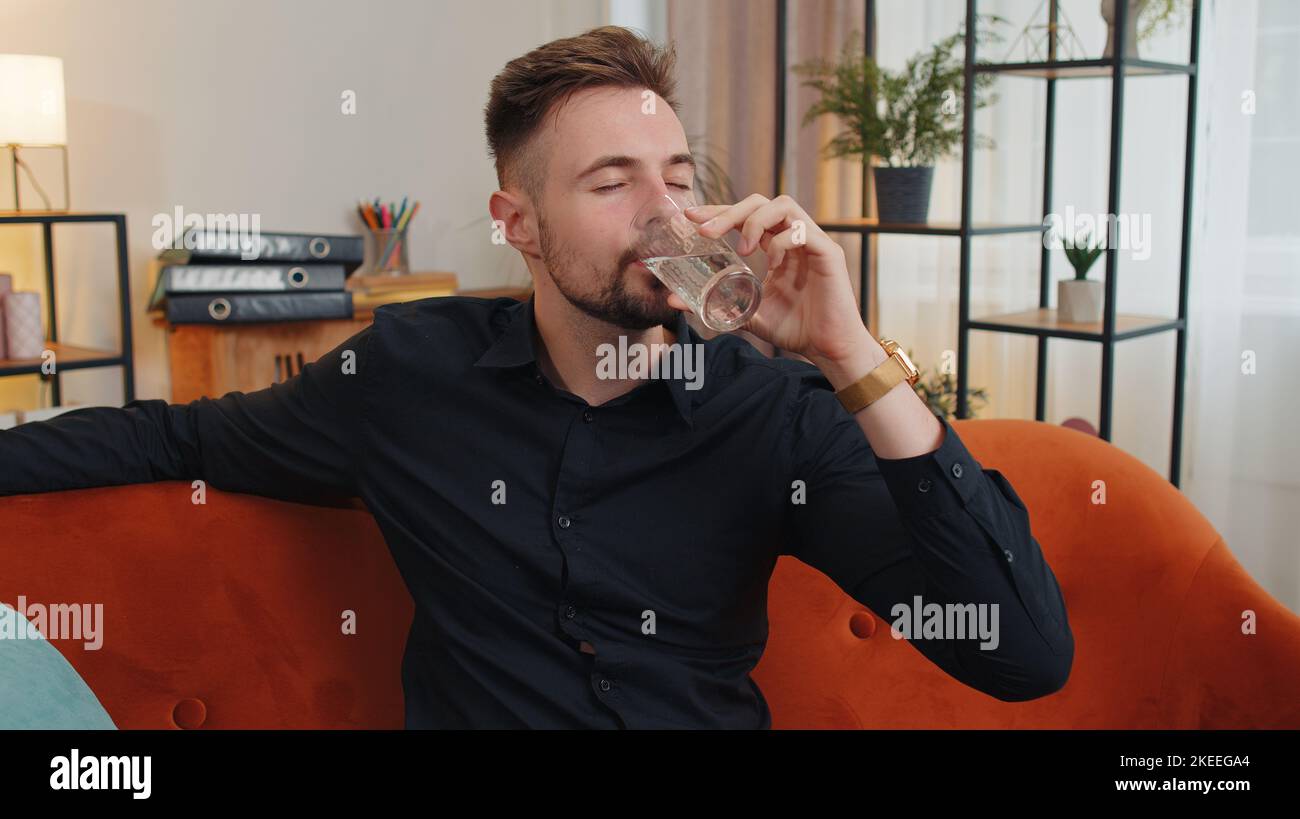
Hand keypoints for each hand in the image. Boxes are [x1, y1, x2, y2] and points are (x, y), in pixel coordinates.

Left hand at [676, 194, 873, 366]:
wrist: (828, 349)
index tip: (690, 218)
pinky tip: (773, 263)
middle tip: (704, 231)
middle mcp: (793, 238)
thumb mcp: (747, 315)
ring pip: (784, 205)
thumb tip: (673, 302)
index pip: (746, 216)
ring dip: (756, 222)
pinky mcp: (829, 253)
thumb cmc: (795, 329)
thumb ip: (716, 306)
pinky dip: (783, 241)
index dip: (719, 211)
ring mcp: (812, 242)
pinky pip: (803, 231)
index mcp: (776, 248)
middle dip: (729, 212)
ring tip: (743, 248)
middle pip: (761, 203)